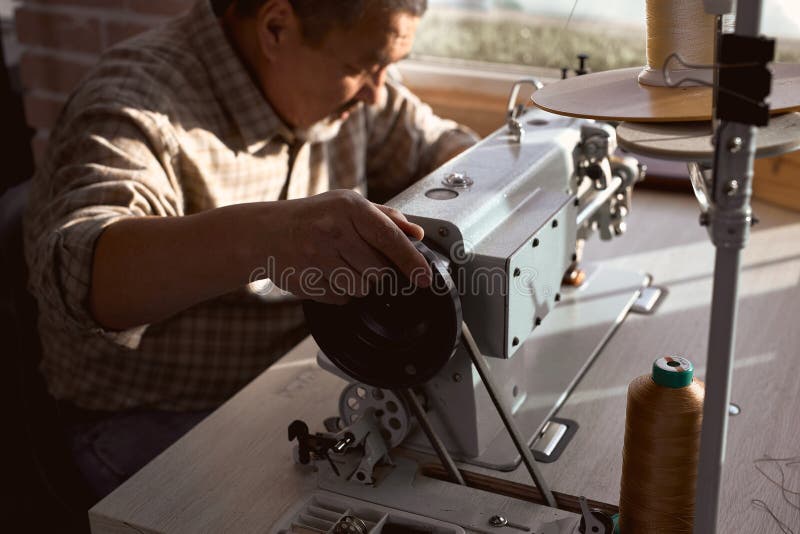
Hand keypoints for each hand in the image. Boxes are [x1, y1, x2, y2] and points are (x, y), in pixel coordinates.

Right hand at [264, 190, 431, 303]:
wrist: (266, 233)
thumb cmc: (313, 217)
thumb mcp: (348, 205)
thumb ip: (385, 218)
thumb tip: (417, 234)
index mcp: (349, 208)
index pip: (389, 238)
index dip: (411, 261)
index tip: (426, 278)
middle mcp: (333, 230)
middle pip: (378, 270)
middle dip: (376, 270)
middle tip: (357, 257)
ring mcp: (317, 257)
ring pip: (361, 287)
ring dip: (357, 282)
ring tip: (339, 263)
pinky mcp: (307, 281)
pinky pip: (341, 298)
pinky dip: (340, 291)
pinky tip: (326, 273)